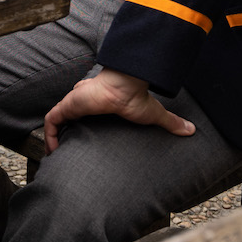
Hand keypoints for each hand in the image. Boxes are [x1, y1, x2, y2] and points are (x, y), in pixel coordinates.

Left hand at [43, 68, 195, 151]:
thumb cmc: (135, 98)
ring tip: (54, 156)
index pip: (83, 110)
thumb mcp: (153, 114)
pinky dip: (49, 135)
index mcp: (98, 101)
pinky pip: (51, 121)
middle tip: (63, 152)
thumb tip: (192, 130)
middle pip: (67, 115)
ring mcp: (74, 102)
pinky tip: (53, 150)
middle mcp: (83, 100)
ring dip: (52, 136)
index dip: (78, 123)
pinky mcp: (69, 105)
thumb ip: (170, 122)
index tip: (79, 140)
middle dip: (62, 132)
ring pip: (56, 120)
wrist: (126, 86)